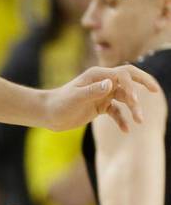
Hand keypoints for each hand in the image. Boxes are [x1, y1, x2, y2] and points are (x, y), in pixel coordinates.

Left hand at [43, 63, 159, 132]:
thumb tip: (112, 83)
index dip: (132, 85)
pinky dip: (122, 119)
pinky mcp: (100, 106)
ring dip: (133, 108)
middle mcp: (103, 82)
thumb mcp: (76, 97)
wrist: (47, 113)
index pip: (123, 74)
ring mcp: (102, 94)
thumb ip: (93, 90)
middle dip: (143, 84)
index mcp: (99, 75)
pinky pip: (116, 111)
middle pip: (128, 80)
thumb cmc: (59, 103)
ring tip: (139, 121)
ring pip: (124, 98)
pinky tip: (126, 130)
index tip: (134, 100)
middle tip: (156, 91)